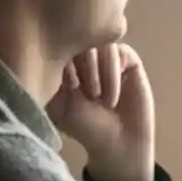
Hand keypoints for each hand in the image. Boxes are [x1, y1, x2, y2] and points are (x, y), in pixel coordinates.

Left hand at [47, 43, 155, 180]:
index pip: (56, 41)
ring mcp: (107, 56)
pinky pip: (118, 51)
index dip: (60, 60)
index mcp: (63, 62)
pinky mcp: (128, 60)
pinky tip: (114, 94)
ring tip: (100, 99)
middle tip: (86, 95)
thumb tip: (58, 47)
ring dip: (98, 72)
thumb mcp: (59, 103)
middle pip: (78, 37)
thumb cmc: (85, 127)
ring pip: (98, 42)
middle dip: (81, 67)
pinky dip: (113, 72)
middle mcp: (85, 55)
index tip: (67, 90)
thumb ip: (53, 73)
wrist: (118, 143)